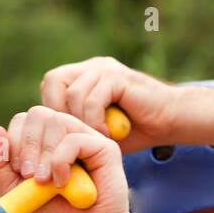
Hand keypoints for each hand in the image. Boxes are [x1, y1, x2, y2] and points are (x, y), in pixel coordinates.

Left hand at [0, 106, 132, 212]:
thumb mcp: (15, 194)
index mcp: (44, 143)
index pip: (22, 120)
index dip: (13, 140)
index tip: (16, 170)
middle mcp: (66, 135)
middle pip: (37, 114)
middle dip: (26, 144)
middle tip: (28, 176)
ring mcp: (86, 138)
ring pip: (55, 120)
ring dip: (43, 153)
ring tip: (45, 182)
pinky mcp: (105, 148)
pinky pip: (74, 138)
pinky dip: (60, 161)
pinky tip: (62, 183)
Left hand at [40, 56, 179, 152]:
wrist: (169, 121)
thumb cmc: (133, 132)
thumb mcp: (94, 132)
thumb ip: (72, 130)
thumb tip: (43, 144)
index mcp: (83, 77)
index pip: (50, 86)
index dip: (49, 112)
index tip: (59, 138)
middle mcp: (91, 68)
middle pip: (53, 80)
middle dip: (58, 113)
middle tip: (70, 138)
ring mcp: (104, 69)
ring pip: (73, 93)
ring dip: (80, 122)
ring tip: (95, 140)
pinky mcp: (118, 77)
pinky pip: (92, 98)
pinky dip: (95, 121)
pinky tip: (106, 135)